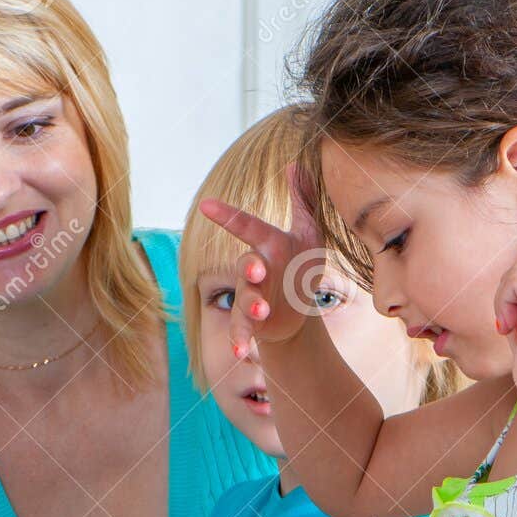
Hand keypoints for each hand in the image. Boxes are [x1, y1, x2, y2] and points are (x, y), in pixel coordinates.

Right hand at [200, 165, 325, 357]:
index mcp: (269, 245)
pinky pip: (241, 329)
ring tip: (264, 311)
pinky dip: (240, 340)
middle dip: (249, 267)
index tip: (207, 205)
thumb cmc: (300, 266)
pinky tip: (240, 353)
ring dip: (251, 304)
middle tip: (258, 269)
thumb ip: (302, 200)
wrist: (297, 311)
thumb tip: (295, 163)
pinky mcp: (252, 322)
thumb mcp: (309, 233)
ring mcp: (252, 296)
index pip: (248, 227)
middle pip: (246, 266)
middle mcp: (256, 269)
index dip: (228, 216)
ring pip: (245, 298)